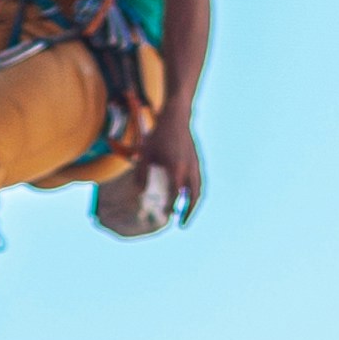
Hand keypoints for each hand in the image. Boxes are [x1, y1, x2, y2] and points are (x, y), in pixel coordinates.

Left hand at [144, 102, 204, 221]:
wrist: (176, 114)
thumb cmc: (159, 133)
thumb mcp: (145, 152)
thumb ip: (142, 174)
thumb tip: (139, 193)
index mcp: (177, 168)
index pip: (175, 195)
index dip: (170, 208)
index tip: (165, 217)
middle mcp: (189, 168)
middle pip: (193, 197)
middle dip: (189, 212)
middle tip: (181, 225)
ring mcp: (196, 164)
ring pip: (199, 189)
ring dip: (193, 203)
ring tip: (187, 213)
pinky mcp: (197, 160)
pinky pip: (199, 181)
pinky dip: (195, 192)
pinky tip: (187, 196)